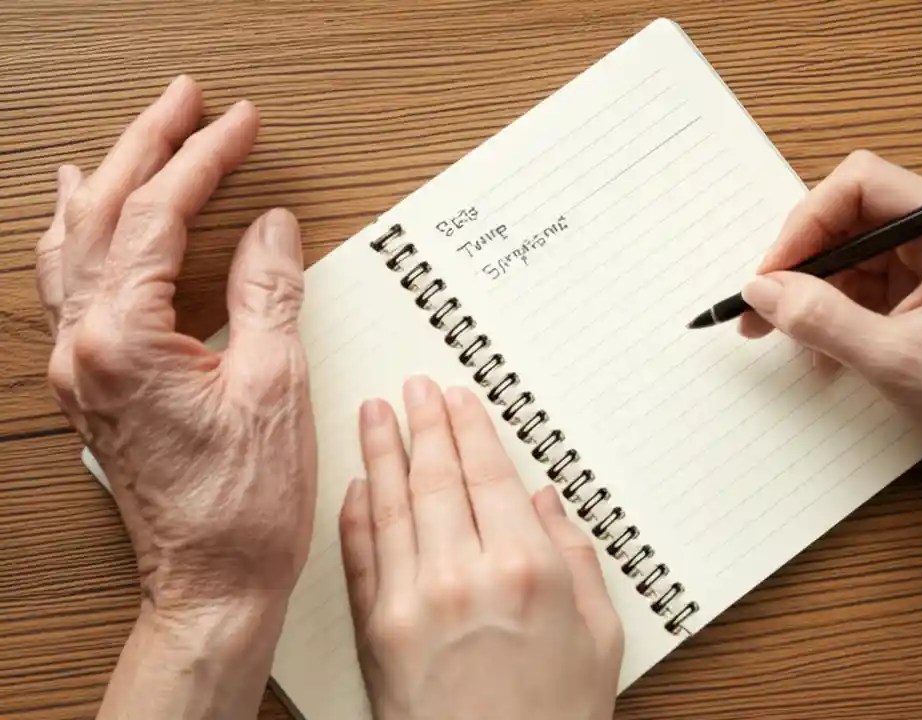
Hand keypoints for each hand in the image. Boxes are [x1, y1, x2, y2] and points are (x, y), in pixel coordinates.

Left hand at [34, 76, 315, 716]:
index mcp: (123, 343)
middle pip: (101, 214)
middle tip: (186, 101)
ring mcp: (80, 368)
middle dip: (146, 146)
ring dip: (108, 181)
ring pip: (75, 245)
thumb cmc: (241, 509)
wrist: (212, 582)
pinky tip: (86, 219)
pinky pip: (71, 285)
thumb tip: (269, 228)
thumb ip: (268, 293)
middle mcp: (85, 349)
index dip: (202, 159)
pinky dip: (85, 234)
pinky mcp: (93, 385)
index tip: (237, 124)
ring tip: (135, 137)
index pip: (157, 217)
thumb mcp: (274, 386)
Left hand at [340, 377, 621, 719]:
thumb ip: (576, 560)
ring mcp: (412, 601)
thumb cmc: (553, 717)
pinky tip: (355, 485)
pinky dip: (356, 514)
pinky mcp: (376, 630)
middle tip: (416, 388)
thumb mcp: (599, 635)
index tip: (460, 399)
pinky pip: (361, 555)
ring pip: (390, 505)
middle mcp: (463, 575)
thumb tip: (547, 506)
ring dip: (382, 451)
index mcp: (525, 568)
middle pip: (437, 478)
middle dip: (425, 424)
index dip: (470, 428)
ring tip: (376, 413)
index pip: (488, 474)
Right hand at [739, 150, 921, 478]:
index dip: (806, 222)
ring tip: (790, 340)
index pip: (862, 184)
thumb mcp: (894, 360)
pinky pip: (876, 284)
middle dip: (806, 262)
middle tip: (763, 308)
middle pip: (856, 215)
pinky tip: (824, 350)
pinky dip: (843, 312)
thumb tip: (762, 290)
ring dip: (820, 293)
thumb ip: (821, 318)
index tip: (772, 273)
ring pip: (860, 253)